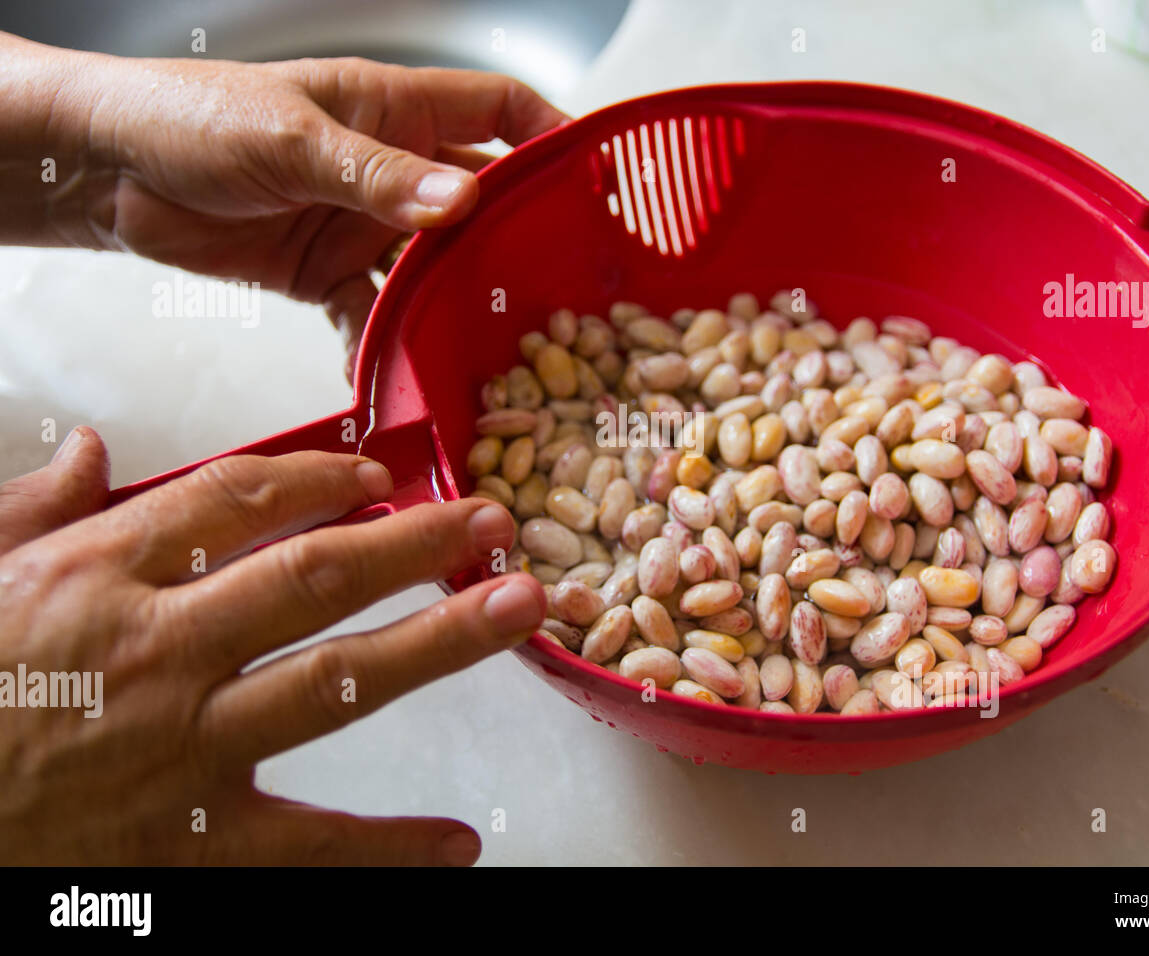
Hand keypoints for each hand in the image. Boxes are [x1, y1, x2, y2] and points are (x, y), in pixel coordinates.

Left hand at [0, 34, 567, 377]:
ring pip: (432, 272)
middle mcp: (393, 170)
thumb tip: (462, 204)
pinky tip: (394, 382)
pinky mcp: (325, 275)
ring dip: (453, 309)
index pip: (500, 111)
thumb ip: (375, 175)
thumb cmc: (193, 117)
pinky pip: (372, 317)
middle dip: (516, 246)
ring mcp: (362, 226)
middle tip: (558, 298)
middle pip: (479, 207)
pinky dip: (383, 349)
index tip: (594, 186)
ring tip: (489, 354)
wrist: (108, 170)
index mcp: (396, 110)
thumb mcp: (290, 138)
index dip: (551, 140)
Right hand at [0, 426, 544, 864]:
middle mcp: (156, 649)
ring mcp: (180, 747)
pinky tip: (457, 841)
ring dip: (439, 641)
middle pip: (313, 577)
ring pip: (335, 681)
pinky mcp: (187, 842)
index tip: (377, 473)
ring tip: (517, 608)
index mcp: (99, 576)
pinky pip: (306, 845)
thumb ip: (37, 509)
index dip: (321, 477)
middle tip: (492, 519)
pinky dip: (387, 846)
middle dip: (415, 542)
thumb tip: (95, 453)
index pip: (238, 500)